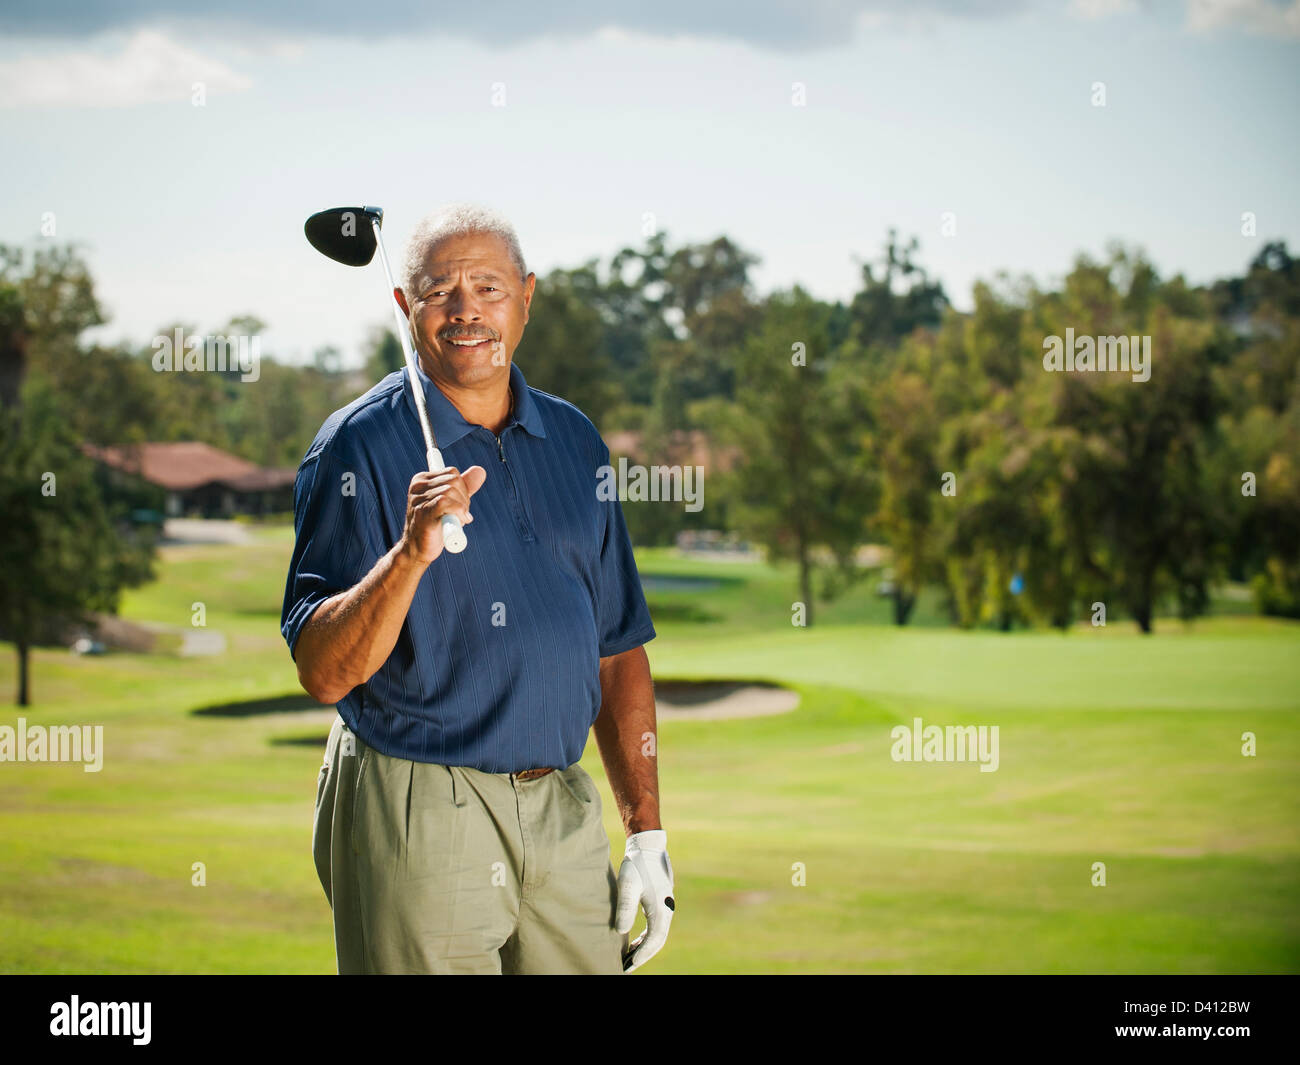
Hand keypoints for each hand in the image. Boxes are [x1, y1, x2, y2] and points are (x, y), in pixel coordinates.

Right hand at [401, 465, 485, 563]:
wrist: (417, 550)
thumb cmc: (435, 526)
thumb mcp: (452, 502)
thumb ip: (465, 486)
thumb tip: (480, 470)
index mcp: (422, 479)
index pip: (452, 472)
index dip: (463, 489)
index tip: (460, 505)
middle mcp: (418, 485)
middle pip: (454, 479)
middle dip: (464, 498)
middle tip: (461, 514)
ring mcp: (418, 499)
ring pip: (451, 491)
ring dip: (462, 507)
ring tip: (458, 520)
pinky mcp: (423, 512)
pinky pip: (446, 502)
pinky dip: (458, 511)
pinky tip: (461, 521)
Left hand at [615, 829, 674, 971]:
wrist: (648, 846)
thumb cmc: (637, 864)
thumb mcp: (627, 885)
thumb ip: (625, 908)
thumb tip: (621, 932)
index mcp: (661, 909)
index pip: (653, 940)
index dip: (641, 955)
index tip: (628, 965)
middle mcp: (667, 910)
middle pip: (657, 942)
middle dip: (643, 956)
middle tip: (626, 967)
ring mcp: (665, 907)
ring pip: (657, 935)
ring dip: (644, 948)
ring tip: (628, 958)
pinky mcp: (660, 903)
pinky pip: (655, 927)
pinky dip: (645, 938)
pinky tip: (634, 942)